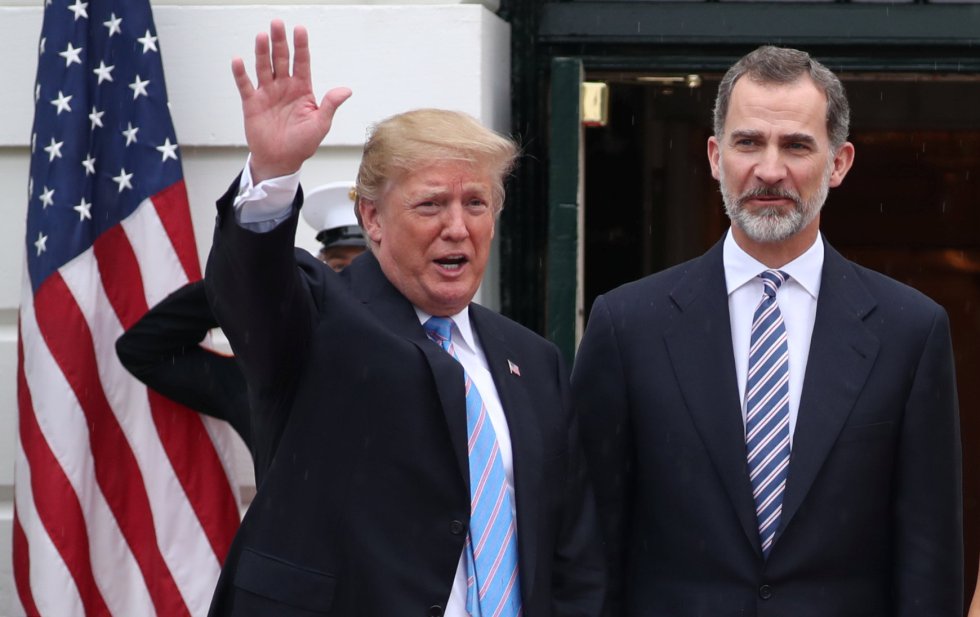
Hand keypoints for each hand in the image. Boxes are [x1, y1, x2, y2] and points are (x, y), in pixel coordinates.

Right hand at [231, 20, 351, 182]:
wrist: (281, 161)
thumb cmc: (302, 144)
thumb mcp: (321, 125)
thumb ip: (330, 105)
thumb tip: (346, 90)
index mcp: (302, 89)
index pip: (302, 62)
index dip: (301, 46)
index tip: (300, 30)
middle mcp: (284, 87)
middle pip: (281, 59)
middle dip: (280, 42)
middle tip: (277, 24)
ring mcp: (267, 93)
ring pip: (264, 67)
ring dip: (262, 52)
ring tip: (262, 37)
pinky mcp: (252, 103)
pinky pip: (245, 85)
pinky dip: (241, 74)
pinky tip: (239, 61)